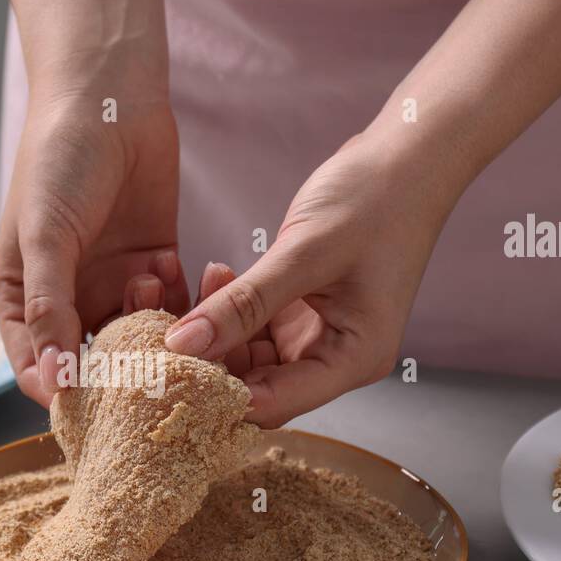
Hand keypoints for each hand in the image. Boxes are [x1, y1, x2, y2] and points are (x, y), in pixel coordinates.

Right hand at [0, 90, 188, 407]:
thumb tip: (52, 379)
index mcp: (23, 297)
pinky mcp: (156, 264)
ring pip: (137, 338)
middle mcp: (67, 298)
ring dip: (149, 330)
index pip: (36, 365)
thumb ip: (48, 308)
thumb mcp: (45, 237)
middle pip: (90, 361)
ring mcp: (113, 282)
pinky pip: (173, 306)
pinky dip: (178, 302)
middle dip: (116, 370)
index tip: (89, 408)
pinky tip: (171, 269)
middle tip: (140, 372)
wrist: (109, 96)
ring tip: (148, 287)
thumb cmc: (59, 160)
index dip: (59, 392)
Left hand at [164, 130, 462, 427]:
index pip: (273, 404)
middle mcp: (333, 357)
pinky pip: (246, 324)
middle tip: (155, 333)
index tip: (165, 375)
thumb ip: (243, 304)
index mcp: (352, 360)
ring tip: (178, 290)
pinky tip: (207, 274)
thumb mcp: (303, 254)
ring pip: (242, 355)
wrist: (405, 155)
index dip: (216, 397)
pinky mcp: (297, 310)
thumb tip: (182, 345)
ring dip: (208, 329)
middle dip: (204, 362)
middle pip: (253, 386)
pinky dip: (223, 305)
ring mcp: (313, 335)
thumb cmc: (375, 200)